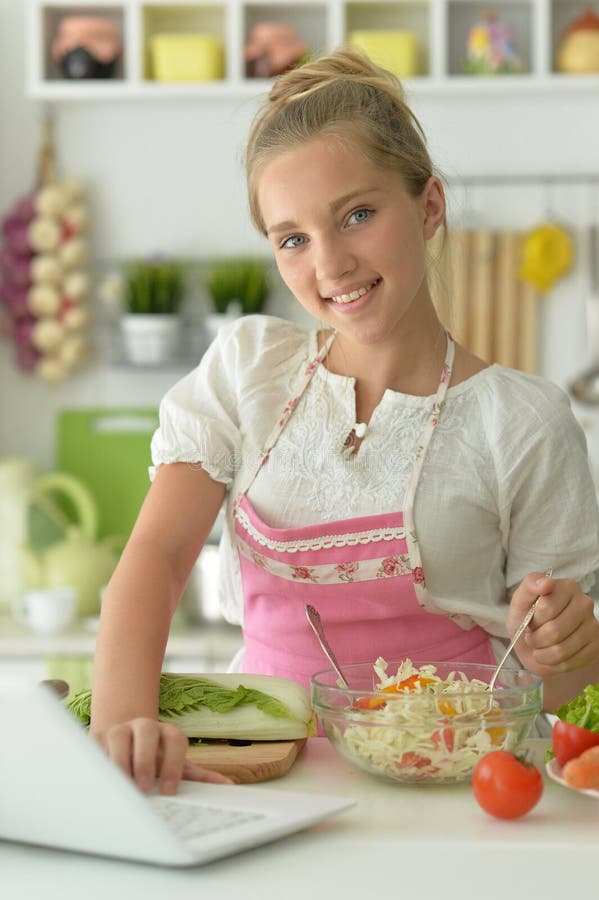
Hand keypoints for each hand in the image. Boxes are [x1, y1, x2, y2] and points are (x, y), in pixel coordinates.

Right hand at [92, 718, 233, 794]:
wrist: (126, 736)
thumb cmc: (155, 758)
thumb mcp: (176, 765)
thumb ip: (198, 776)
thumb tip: (228, 787)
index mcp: (167, 733)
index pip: (175, 740)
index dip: (174, 764)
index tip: (171, 790)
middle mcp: (144, 726)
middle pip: (147, 732)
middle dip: (146, 759)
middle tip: (145, 786)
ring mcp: (119, 729)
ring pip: (118, 737)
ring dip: (120, 761)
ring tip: (122, 785)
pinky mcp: (95, 738)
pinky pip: (94, 748)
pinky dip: (96, 763)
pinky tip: (99, 782)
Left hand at [507, 572, 598, 676]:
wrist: (534, 642)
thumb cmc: (527, 617)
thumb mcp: (521, 600)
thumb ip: (530, 586)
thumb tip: (546, 582)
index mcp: (567, 587)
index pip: (547, 608)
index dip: (532, 620)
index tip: (530, 620)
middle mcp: (585, 603)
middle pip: (555, 631)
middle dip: (536, 639)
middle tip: (531, 637)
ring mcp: (593, 626)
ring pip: (562, 650)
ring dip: (542, 654)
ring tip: (539, 647)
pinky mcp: (595, 646)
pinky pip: (570, 663)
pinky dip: (553, 663)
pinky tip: (550, 654)